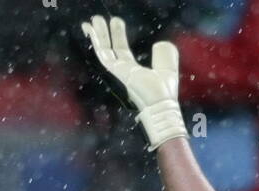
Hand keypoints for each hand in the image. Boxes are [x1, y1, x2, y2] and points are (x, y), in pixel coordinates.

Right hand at [81, 14, 187, 151]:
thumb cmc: (164, 92)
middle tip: (100, 19)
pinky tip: (91, 30)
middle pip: (111, 48)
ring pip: (104, 50)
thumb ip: (164, 55)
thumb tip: (161, 43)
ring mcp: (118, 71)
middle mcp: (123, 71)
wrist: (161, 103)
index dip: (117, 36)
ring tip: (94, 20)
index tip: (115, 22)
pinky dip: (97, 41)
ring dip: (98, 35)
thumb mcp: (166, 67)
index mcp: (133, 70)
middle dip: (105, 33)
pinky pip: (103, 54)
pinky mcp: (116, 71)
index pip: (121, 50)